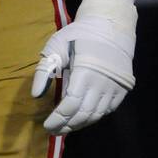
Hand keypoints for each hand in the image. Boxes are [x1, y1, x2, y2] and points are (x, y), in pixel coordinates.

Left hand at [32, 0, 136, 134]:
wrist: (111, 26)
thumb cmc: (79, 35)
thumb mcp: (57, 46)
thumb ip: (45, 70)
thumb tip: (35, 95)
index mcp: (85, 73)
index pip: (71, 105)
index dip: (58, 119)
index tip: (47, 125)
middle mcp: (102, 84)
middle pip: (83, 115)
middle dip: (67, 126)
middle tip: (53, 130)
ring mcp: (114, 88)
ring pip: (96, 115)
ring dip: (80, 124)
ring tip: (66, 127)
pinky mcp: (122, 90)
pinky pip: (107, 111)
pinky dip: (94, 117)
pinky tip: (82, 118)